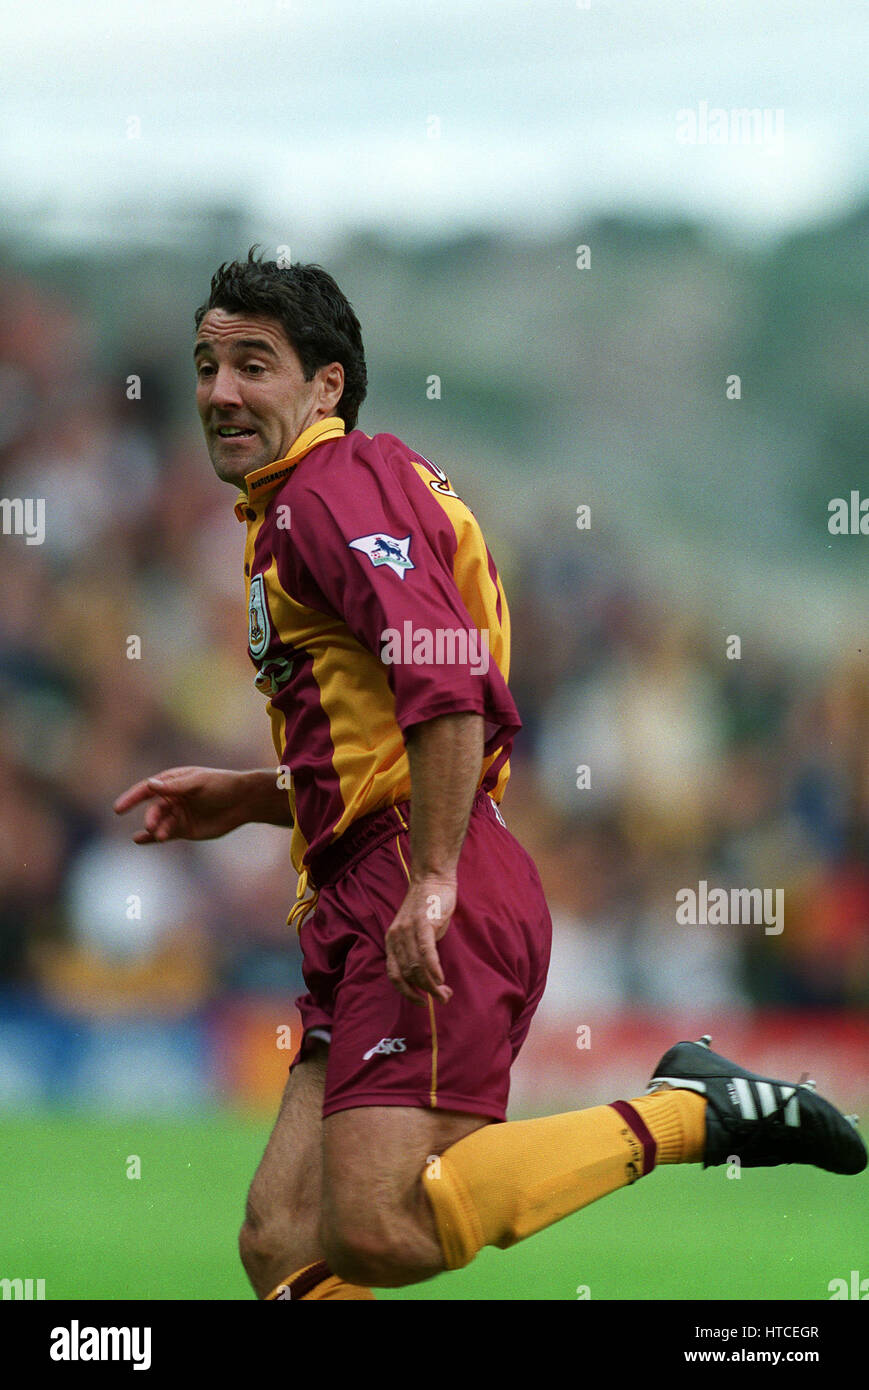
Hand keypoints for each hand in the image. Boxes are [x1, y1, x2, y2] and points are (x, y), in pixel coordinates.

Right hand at [113, 766, 252, 843]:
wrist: (244, 801)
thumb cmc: (222, 785)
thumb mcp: (199, 783)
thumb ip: (175, 786)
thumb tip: (150, 784)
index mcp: (172, 782)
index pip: (147, 789)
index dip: (131, 798)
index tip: (119, 808)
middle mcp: (171, 798)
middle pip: (154, 810)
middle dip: (151, 818)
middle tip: (154, 826)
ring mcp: (177, 814)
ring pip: (160, 824)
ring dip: (157, 830)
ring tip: (161, 835)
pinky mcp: (184, 829)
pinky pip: (165, 834)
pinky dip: (151, 839)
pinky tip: (139, 840)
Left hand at [385, 874, 456, 1005]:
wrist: (432, 879)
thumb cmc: (428, 907)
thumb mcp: (417, 932)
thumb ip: (417, 951)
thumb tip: (427, 976)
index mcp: (392, 941)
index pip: (394, 974)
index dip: (407, 992)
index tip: (421, 1001)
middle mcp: (395, 937)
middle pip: (407, 974)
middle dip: (425, 992)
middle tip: (442, 998)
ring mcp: (407, 930)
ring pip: (417, 967)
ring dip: (432, 985)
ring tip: (445, 993)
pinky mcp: (422, 923)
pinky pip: (426, 953)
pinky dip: (433, 970)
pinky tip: (441, 979)